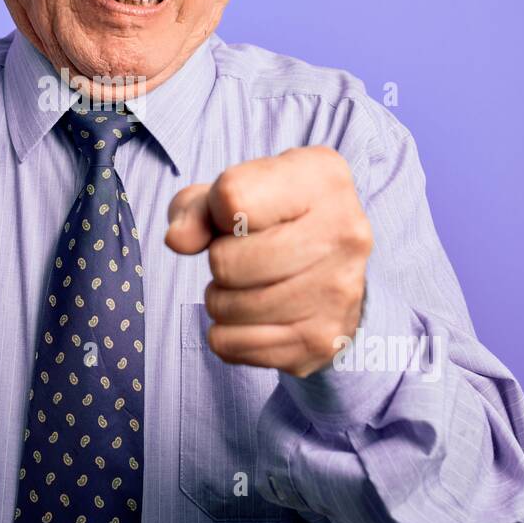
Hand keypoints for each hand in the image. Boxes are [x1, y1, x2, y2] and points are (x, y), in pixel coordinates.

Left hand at [164, 147, 373, 377]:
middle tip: (242, 257)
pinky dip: (229, 333)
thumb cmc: (273, 216)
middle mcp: (345, 232)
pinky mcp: (322, 340)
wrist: (333, 263)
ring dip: (221, 299)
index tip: (236, 216)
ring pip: (226, 307)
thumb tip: (178, 240)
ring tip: (249, 284)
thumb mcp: (233, 191)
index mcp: (322, 177)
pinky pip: (231, 345)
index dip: (217, 212)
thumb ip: (195, 207)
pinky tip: (256, 315)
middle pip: (226, 262)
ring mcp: (338, 291)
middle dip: (218, 261)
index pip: (232, 198)